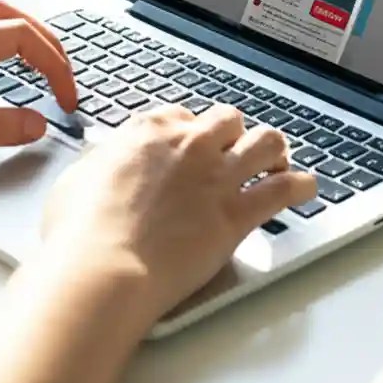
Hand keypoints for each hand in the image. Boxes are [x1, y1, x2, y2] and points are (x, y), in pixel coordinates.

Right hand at [40, 105, 317, 329]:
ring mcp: (218, 176)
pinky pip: (286, 188)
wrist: (104, 266)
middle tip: (232, 154)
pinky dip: (300, 186)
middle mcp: (189, 144)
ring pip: (266, 142)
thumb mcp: (77, 180)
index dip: (189, 131)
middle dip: (232, 136)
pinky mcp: (238, 213)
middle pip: (229, 121)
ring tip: (275, 164)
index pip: (182, 116)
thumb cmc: (81, 231)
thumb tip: (104, 166)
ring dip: (272, 151)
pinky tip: (305, 189)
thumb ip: (102, 165)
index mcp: (148, 131)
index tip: (189, 146)